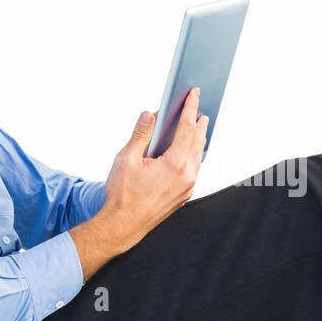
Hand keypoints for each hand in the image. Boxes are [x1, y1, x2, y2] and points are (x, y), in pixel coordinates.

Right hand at [69, 87, 208, 279]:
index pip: (187, 128)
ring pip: (198, 156)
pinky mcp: (184, 195)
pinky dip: (193, 154)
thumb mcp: (126, 159)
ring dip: (197, 139)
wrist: (123, 226)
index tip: (193, 94)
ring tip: (197, 125)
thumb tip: (149, 114)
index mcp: (175, 164)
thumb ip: (140, 134)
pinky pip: (194, 169)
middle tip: (199, 106)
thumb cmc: (122, 196)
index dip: (190, 108)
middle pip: (197, 141)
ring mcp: (187, 187)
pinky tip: (187, 149)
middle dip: (199, 122)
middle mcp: (187, 176)